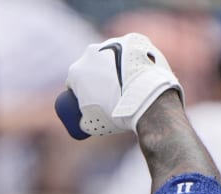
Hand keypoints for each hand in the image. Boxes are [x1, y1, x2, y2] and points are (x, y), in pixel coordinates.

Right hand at [55, 33, 181, 139]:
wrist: (147, 99)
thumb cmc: (118, 114)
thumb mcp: (94, 126)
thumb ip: (83, 123)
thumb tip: (82, 123)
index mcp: (76, 70)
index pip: (74, 81)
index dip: (81, 92)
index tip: (90, 101)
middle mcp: (91, 52)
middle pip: (92, 65)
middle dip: (98, 76)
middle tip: (110, 92)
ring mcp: (113, 42)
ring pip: (113, 54)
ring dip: (117, 65)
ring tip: (129, 82)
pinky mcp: (134, 40)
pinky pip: (132, 49)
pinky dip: (135, 58)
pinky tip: (141, 70)